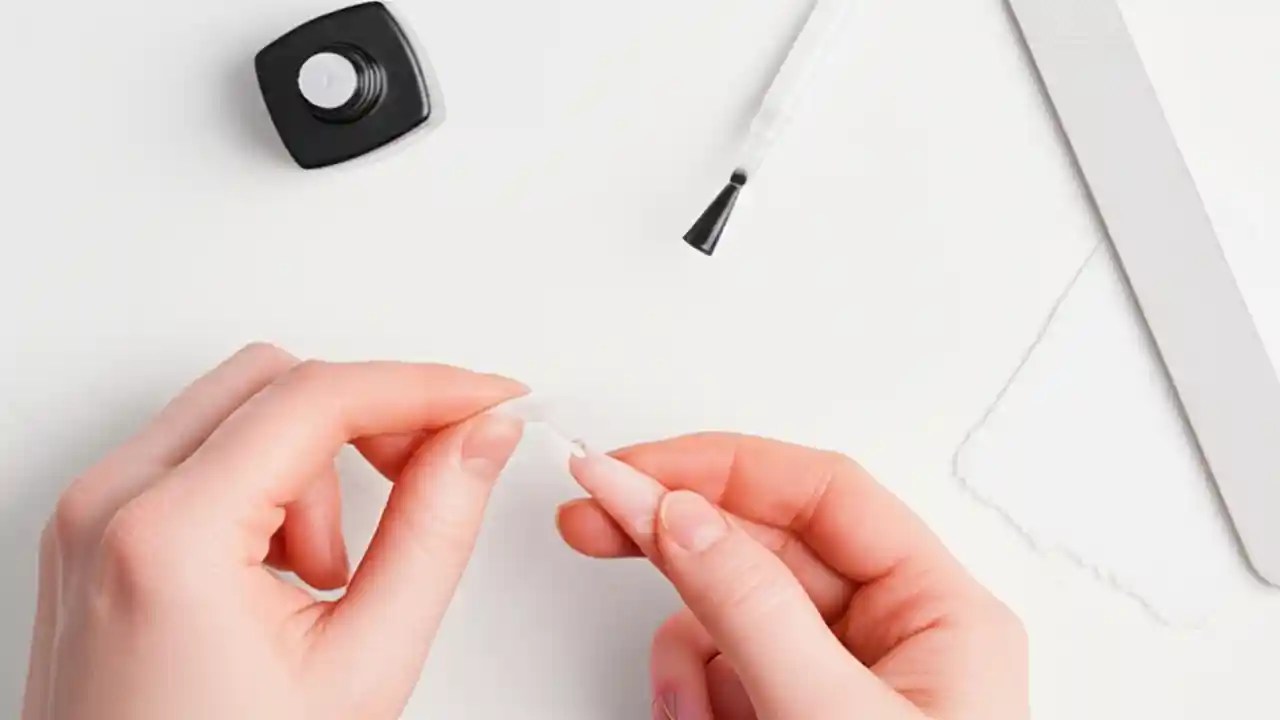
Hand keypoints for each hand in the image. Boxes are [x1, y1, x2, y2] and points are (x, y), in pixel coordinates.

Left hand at [22, 344, 527, 719]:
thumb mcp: (361, 666)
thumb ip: (432, 533)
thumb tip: (477, 441)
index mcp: (166, 536)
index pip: (317, 398)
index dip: (424, 387)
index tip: (489, 400)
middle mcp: (108, 507)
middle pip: (273, 382)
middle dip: (368, 416)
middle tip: (433, 469)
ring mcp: (91, 519)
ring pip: (236, 411)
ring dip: (315, 462)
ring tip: (332, 570)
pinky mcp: (98, 536)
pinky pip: (200, 455)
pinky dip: (268, 486)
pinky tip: (288, 569)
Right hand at [558, 434, 1027, 719]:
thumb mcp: (829, 719)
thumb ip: (752, 609)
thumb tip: (682, 515)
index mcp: (939, 611)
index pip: (820, 491)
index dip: (720, 465)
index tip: (631, 469)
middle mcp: (896, 633)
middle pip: (765, 540)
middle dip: (676, 536)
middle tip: (591, 517)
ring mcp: (842, 677)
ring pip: (731, 609)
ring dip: (687, 649)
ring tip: (690, 712)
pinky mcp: (797, 714)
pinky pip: (724, 668)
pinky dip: (692, 691)